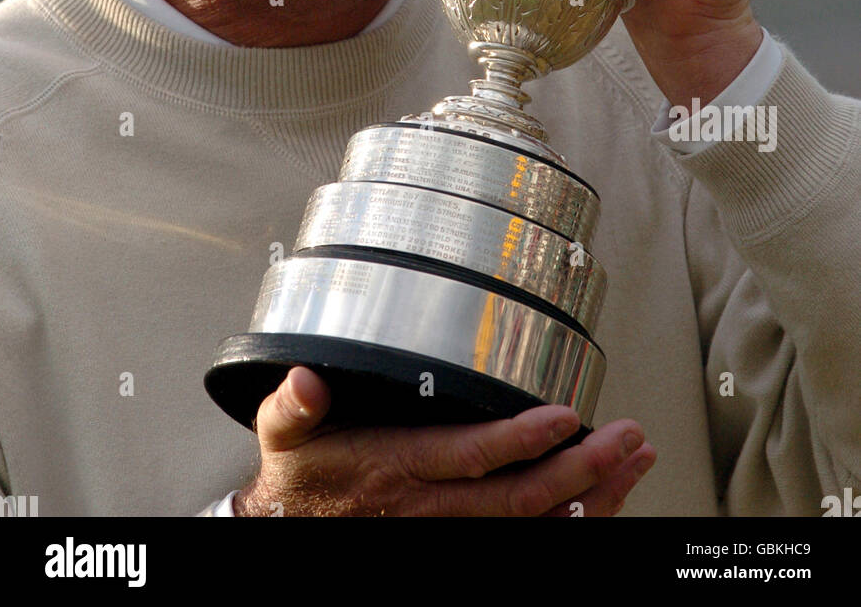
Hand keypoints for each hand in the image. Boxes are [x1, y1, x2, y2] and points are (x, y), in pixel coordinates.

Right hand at [233, 366, 655, 516]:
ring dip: (592, 496)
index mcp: (397, 469)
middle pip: (519, 499)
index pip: (469, 458)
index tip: (564, 417)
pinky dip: (573, 523)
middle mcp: (431, 508)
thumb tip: (305, 377)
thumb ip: (293, 404)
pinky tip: (605, 498)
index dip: (520, 440)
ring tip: (634, 460)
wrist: (290, 529)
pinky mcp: (459, 537)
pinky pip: (526, 541)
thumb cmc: (300, 474)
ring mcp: (450, 529)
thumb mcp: (284, 432)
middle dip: (581, 469)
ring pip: (533, 527)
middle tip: (626, 437)